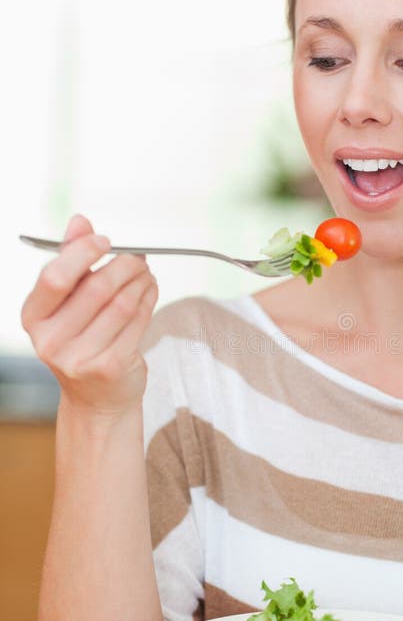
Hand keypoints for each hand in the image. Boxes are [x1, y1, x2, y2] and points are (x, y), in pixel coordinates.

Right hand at [21, 213, 158, 414]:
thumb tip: (79, 221)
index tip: (105, 241)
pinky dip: (148, 300)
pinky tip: (150, 291)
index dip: (83, 252)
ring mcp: (80, 358)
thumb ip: (72, 261)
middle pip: (96, 289)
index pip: (55, 277)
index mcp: (34, 317)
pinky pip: (137, 322)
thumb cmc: (83, 341)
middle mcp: (50, 341)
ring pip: (121, 304)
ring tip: (145, 273)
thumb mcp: (69, 302)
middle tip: (138, 257)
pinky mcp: (110, 367)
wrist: (97, 399)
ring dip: (140, 282)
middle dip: (123, 266)